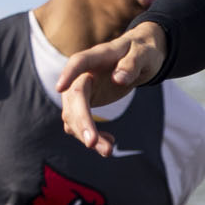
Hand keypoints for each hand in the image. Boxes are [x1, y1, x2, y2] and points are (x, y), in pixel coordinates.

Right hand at [57, 21, 167, 153]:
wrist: (141, 57)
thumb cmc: (143, 52)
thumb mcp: (144, 54)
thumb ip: (132, 65)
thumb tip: (119, 79)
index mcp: (98, 57)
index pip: (78, 62)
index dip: (68, 74)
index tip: (59, 88)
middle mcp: (84, 74)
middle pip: (74, 98)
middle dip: (81, 121)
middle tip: (93, 144)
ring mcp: (82, 89)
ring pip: (73, 114)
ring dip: (86, 134)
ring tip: (108, 152)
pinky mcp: (86, 102)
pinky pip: (81, 121)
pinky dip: (92, 134)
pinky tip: (110, 142)